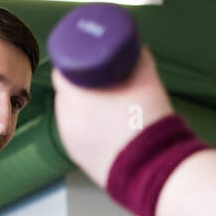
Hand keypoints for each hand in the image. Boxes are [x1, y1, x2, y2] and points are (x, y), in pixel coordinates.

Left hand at [51, 45, 174, 187]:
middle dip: (77, 84)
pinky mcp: (79, 158)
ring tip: (101, 103)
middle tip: (95, 79)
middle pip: (64, 93)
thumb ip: (138, 58)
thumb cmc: (148, 125)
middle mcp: (67, 120)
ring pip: (69, 115)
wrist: (154, 168)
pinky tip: (100, 125)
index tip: (83, 58)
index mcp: (76, 97)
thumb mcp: (147, 81)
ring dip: (79, 106)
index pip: (61, 72)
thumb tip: (134, 47)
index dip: (71, 62)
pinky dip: (84, 127)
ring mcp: (71, 142)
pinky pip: (76, 135)